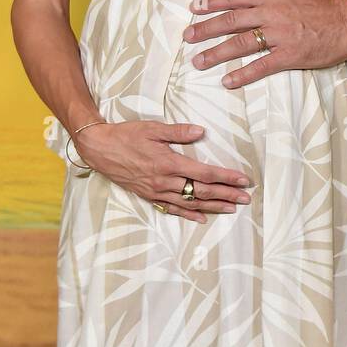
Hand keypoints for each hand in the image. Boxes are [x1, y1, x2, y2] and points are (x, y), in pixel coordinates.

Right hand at [75, 121, 252, 222]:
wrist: (101, 149)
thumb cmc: (127, 136)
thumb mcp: (153, 128)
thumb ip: (178, 132)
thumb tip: (201, 132)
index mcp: (169, 163)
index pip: (204, 173)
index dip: (226, 177)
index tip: (243, 180)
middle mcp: (165, 181)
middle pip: (202, 191)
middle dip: (226, 195)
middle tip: (245, 198)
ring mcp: (157, 191)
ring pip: (190, 202)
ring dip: (213, 206)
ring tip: (232, 208)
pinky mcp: (149, 196)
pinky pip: (172, 208)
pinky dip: (189, 214)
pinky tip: (202, 218)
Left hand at [183, 0, 346, 88]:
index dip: (212, 2)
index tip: (194, 8)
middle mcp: (270, 14)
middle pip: (231, 21)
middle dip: (206, 29)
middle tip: (188, 37)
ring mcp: (279, 35)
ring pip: (240, 44)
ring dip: (216, 53)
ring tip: (199, 61)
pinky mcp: (289, 55)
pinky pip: (261, 65)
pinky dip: (243, 73)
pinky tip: (228, 80)